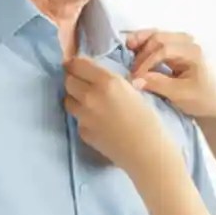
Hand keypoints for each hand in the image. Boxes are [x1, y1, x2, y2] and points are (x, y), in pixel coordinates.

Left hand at [64, 56, 178, 174]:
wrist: (147, 151)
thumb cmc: (148, 119)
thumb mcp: (131, 91)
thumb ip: (110, 83)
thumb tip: (96, 78)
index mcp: (107, 81)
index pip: (77, 64)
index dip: (75, 64)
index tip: (75, 65)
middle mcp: (91, 96)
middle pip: (68, 81)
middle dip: (73, 80)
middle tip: (82, 84)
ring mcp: (84, 115)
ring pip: (68, 100)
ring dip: (75, 98)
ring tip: (89, 103)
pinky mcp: (82, 132)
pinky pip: (77, 119)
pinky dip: (83, 118)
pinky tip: (97, 122)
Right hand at [127, 30, 215, 118]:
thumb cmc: (204, 99)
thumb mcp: (181, 95)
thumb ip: (158, 84)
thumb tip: (134, 80)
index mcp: (194, 52)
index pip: (164, 49)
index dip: (146, 62)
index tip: (135, 78)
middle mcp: (189, 42)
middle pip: (159, 37)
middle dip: (141, 51)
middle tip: (131, 69)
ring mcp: (183, 43)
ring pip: (157, 35)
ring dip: (141, 42)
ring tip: (126, 49)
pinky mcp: (177, 48)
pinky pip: (159, 41)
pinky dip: (145, 44)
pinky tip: (133, 49)